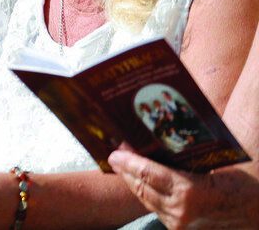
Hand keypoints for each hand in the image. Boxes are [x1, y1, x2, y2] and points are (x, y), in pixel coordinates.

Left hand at [109, 149, 258, 228]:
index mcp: (190, 193)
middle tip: (116, 154)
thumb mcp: (217, 167)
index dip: (128, 161)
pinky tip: (140, 182)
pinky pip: (156, 209)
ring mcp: (179, 224)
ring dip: (132, 182)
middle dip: (125, 170)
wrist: (258, 215)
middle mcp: (180, 211)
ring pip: (145, 200)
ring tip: (124, 166)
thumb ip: (187, 158)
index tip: (115, 152)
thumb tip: (161, 140)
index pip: (148, 174)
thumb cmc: (243, 187)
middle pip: (141, 187)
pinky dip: (146, 194)